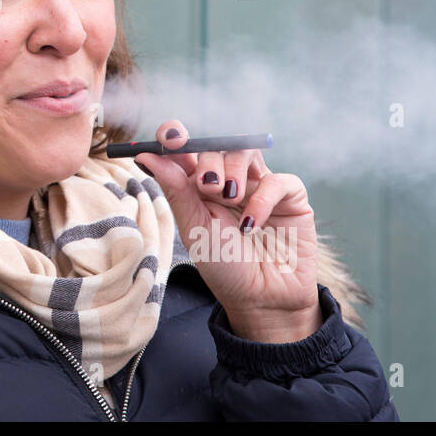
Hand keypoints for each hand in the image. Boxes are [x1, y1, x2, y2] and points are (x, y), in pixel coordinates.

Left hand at [134, 120, 321, 341]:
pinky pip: (276, 180)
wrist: (261, 300)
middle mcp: (228, 180)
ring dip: (232, 171)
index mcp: (198, 185)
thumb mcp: (194, 228)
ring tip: (229, 200)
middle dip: (208, 161)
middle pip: (216, 145)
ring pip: (245, 151)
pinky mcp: (290, 198)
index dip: (175, 135)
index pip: (185, 147)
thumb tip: (145, 156)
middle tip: (207, 186)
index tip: (170, 136)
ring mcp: (260, 186)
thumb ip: (175, 189)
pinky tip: (251, 225)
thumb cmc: (224, 267)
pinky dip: (262, 198)